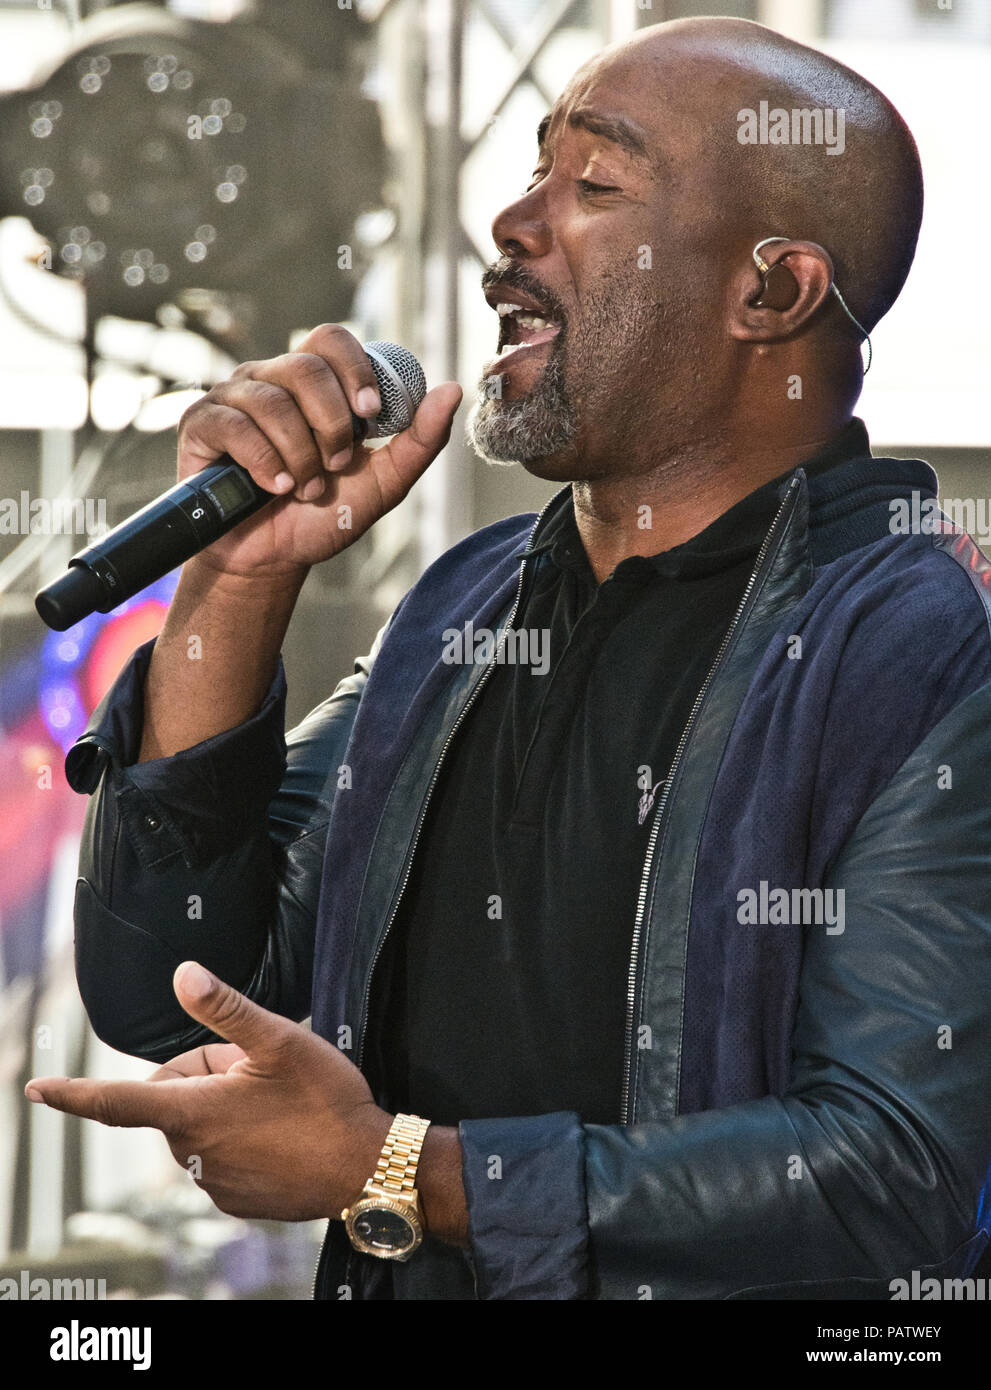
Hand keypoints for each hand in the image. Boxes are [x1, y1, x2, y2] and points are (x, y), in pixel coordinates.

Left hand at [25, 962, 392, 1221]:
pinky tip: (284, 1134)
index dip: (71, 1093)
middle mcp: (191, 1153)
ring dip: (226, 1110)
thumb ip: (225, 1009)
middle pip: (176, 1099)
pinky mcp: (236, 1200)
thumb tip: (183, 974)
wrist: (368, 1167)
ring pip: (201, 1128)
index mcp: (192, 1112)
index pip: (115, 1101)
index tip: (36, 1089)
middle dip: (207, 1079)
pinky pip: (221, 1158)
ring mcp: (213, 1182)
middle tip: (262, 1073)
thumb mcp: (280, 1040)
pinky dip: (242, 1141)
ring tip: (280, 1105)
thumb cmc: (326, 1101)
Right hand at [177, 323, 462, 579]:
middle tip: (334, 466)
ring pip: (273, 400)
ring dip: (299, 454)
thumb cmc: (323, 516)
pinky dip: (263, 462)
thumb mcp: (383, 484)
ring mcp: (235, 397)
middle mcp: (272, 380)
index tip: (370, 415)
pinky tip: (274, 487)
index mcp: (315, 384)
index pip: (332, 339)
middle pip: (306, 366)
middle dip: (331, 425)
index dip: (354, 370)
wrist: (273, 558)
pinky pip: (235, 424)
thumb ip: (418, 441)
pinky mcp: (202, 422)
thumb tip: (451, 389)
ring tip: (303, 487)